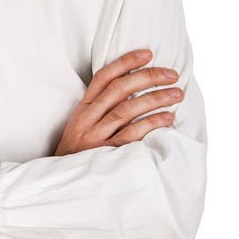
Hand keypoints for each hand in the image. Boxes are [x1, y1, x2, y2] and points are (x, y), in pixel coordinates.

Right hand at [53, 49, 183, 155]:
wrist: (62, 185)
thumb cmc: (78, 154)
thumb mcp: (82, 126)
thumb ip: (102, 109)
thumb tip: (135, 90)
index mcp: (82, 109)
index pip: (103, 77)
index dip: (125, 62)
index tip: (147, 53)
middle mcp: (87, 120)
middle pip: (118, 90)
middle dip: (147, 77)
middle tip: (171, 74)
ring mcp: (95, 138)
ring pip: (126, 110)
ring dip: (154, 99)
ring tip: (176, 94)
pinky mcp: (105, 155)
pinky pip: (131, 135)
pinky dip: (151, 124)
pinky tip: (168, 118)